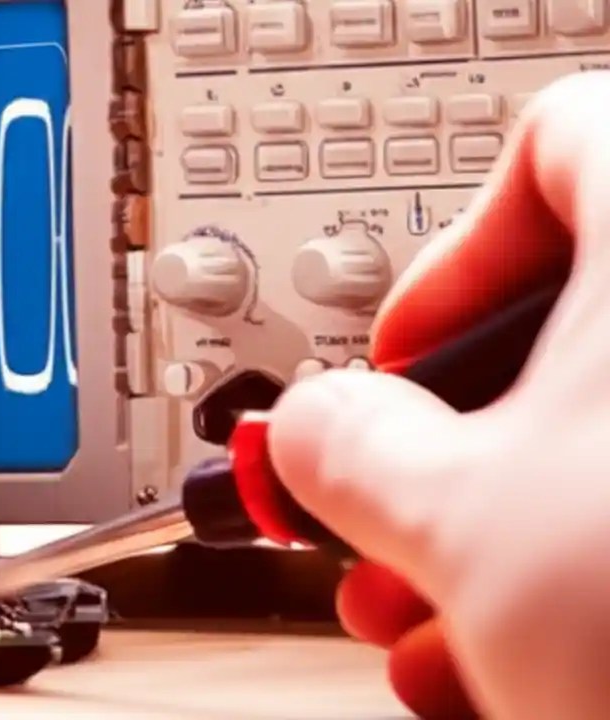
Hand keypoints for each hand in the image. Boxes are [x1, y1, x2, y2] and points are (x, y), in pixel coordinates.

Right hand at [268, 71, 609, 719]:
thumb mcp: (457, 518)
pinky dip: (597, 584)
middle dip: (457, 451)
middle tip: (395, 521)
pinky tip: (521, 671)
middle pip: (581, 332)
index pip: (558, 147)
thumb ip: (344, 445)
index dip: (451, 260)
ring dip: (508, 539)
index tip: (400, 368)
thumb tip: (314, 432)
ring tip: (433, 627)